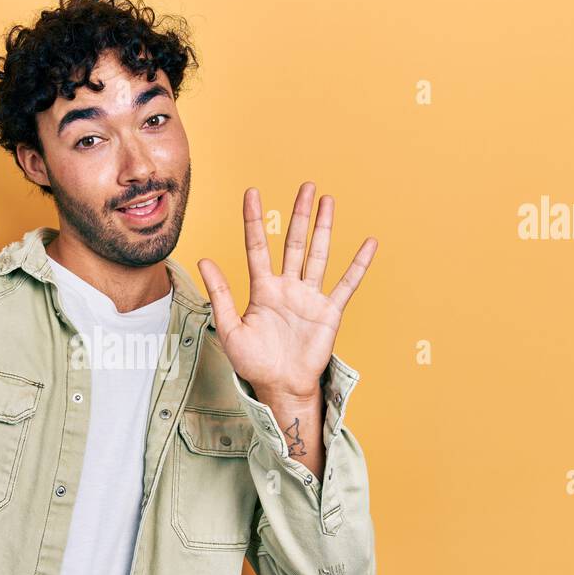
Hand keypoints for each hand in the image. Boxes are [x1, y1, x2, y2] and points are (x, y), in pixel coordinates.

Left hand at [197, 182, 376, 405]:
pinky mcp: (329, 311)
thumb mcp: (229, 328)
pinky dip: (359, 264)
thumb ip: (220, 294)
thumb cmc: (253, 363)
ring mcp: (310, 297)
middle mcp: (287, 287)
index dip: (254, 220)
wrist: (280, 388)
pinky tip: (369, 243)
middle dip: (299, 214)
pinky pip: (346, 283)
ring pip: (318, 254)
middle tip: (306, 186)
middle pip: (293, 242)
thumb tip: (204, 260)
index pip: (257, 246)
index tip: (252, 193)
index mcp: (262, 289)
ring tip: (328, 200)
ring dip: (324, 227)